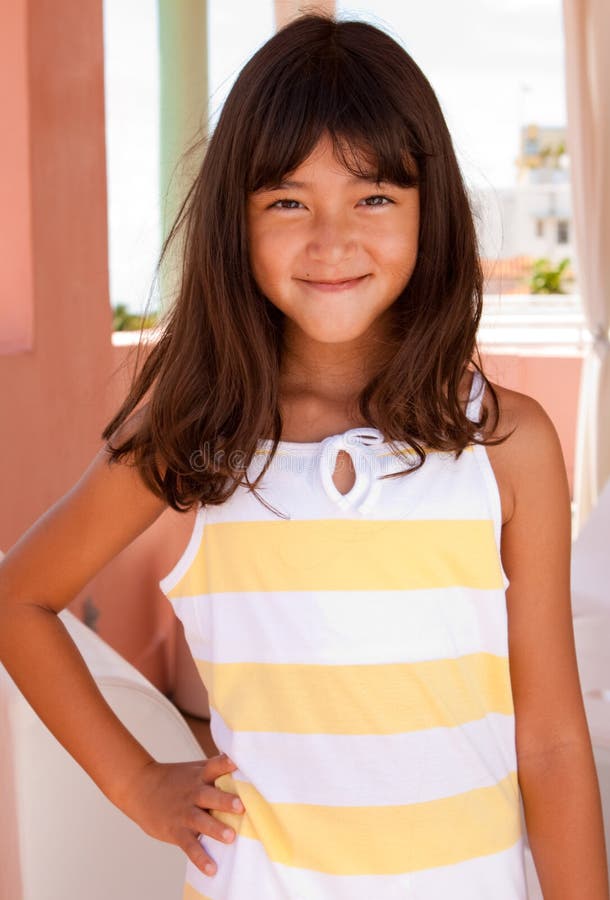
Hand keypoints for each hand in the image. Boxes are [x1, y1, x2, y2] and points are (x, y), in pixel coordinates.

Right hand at [115, 753, 244, 875]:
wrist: (140, 788)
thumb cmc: (175, 780)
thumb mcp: (194, 770)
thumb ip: (217, 770)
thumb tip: (246, 766)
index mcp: (200, 776)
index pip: (214, 766)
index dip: (225, 763)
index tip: (236, 763)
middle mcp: (193, 792)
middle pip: (210, 795)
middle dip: (225, 800)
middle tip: (240, 807)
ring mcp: (184, 812)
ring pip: (201, 821)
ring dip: (215, 829)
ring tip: (230, 837)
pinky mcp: (177, 831)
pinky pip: (190, 846)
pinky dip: (200, 858)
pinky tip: (212, 868)